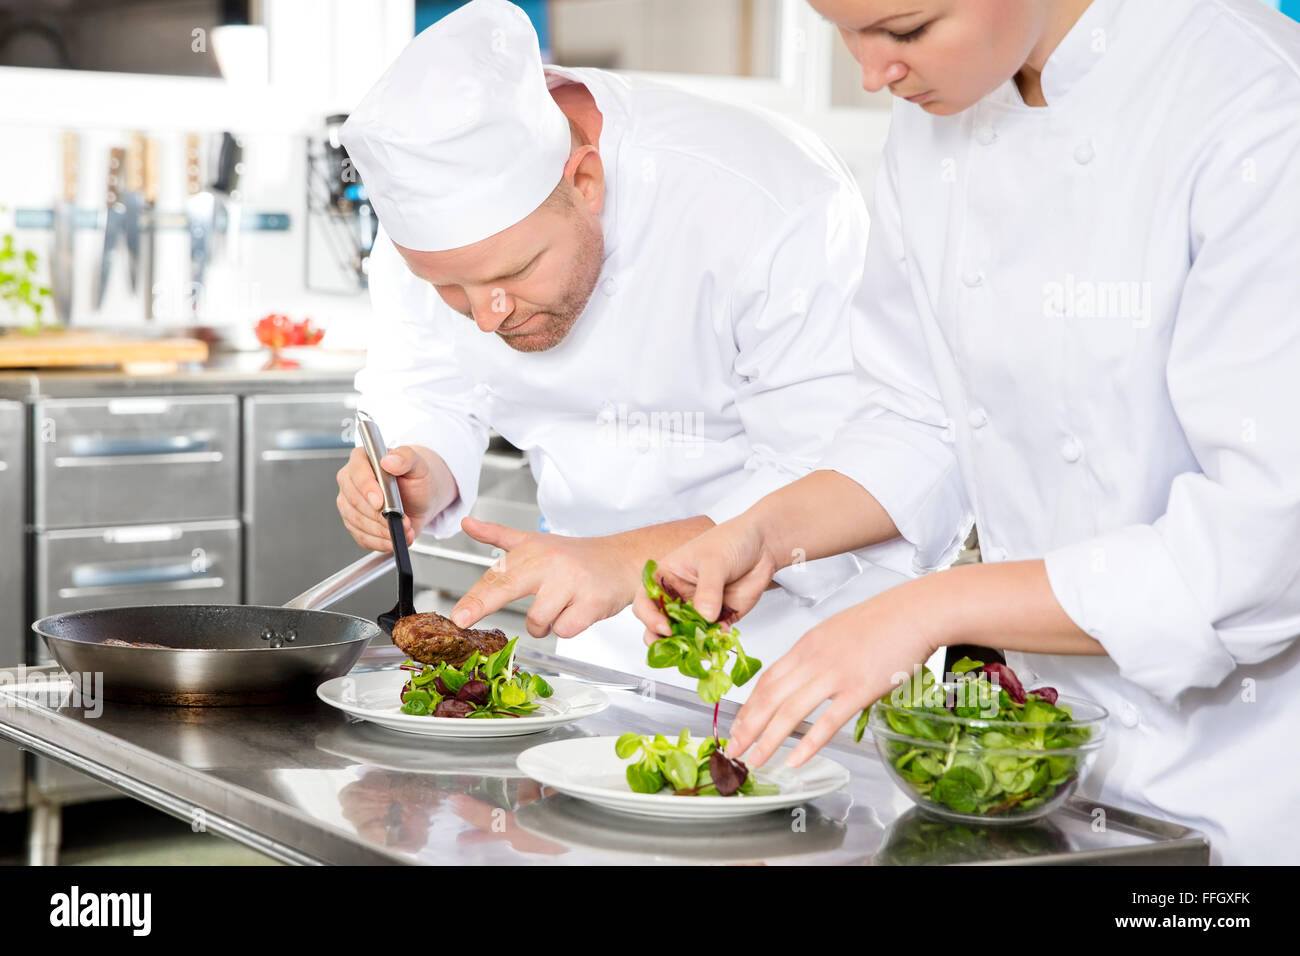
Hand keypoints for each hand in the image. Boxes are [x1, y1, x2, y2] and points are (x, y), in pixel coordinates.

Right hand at [335, 444, 456, 550]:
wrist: (421, 499)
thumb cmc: (417, 479)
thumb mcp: (419, 465)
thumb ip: (406, 457)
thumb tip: (390, 460)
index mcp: (362, 459)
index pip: (357, 471)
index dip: (367, 488)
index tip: (380, 502)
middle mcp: (351, 480)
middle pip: (355, 500)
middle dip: (380, 515)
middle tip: (402, 520)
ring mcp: (350, 503)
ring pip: (357, 521)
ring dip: (383, 531)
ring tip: (405, 530)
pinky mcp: (354, 523)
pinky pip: (361, 537)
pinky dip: (380, 542)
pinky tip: (394, 540)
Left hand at [450, 517, 641, 638]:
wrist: (624, 559)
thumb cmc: (576, 556)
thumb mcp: (534, 542)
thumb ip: (498, 535)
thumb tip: (466, 523)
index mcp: (532, 550)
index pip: (496, 576)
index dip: (473, 597)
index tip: (457, 616)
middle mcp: (550, 562)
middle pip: (507, 587)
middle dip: (480, 605)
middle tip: (462, 620)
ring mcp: (572, 582)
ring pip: (538, 621)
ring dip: (545, 624)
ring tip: (560, 606)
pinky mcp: (592, 602)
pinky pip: (565, 630)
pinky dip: (568, 626)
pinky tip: (578, 610)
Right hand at [631, 514, 777, 641]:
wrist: (762, 545)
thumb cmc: (729, 541)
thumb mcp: (714, 561)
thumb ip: (708, 589)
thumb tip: (704, 616)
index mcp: (666, 578)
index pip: (646, 602)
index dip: (649, 617)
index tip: (665, 627)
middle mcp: (678, 597)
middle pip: (660, 625)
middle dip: (664, 641)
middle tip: (676, 649)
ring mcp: (697, 610)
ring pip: (684, 636)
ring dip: (690, 646)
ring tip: (701, 650)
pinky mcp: (718, 620)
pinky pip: (710, 638)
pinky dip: (713, 644)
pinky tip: (721, 641)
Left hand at [725, 577, 939, 769]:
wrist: (913, 613)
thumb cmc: (882, 622)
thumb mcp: (835, 631)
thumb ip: (816, 654)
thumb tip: (803, 675)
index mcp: (806, 646)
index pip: (766, 680)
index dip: (747, 706)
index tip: (736, 725)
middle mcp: (813, 660)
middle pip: (769, 697)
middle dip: (746, 728)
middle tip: (733, 749)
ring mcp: (834, 675)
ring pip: (790, 712)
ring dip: (767, 740)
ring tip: (755, 760)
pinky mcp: (858, 689)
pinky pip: (827, 721)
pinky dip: (807, 744)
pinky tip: (794, 760)